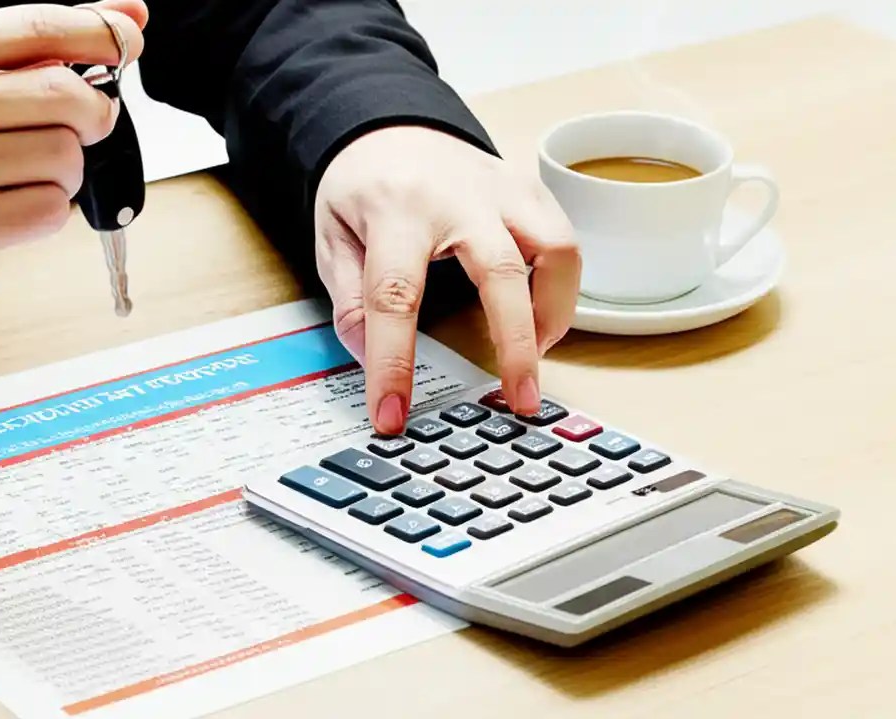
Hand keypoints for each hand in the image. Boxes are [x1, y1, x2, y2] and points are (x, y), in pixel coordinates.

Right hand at [0, 1, 148, 300]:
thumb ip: (42, 46)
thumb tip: (128, 16)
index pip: (35, 27)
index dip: (99, 33)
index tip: (129, 40)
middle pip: (62, 94)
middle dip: (93, 113)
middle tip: (80, 127)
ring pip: (63, 154)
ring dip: (67, 169)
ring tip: (26, 174)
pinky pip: (51, 208)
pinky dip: (51, 210)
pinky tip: (13, 206)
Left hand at [315, 126, 579, 433]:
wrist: (387, 126)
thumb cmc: (361, 188)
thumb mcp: (331, 239)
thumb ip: (349, 300)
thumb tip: (370, 361)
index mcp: (395, 210)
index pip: (394, 295)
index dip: (394, 362)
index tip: (393, 414)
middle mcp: (456, 196)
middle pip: (499, 271)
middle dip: (513, 344)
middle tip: (519, 400)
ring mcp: (501, 189)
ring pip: (555, 250)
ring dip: (552, 313)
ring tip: (532, 357)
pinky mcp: (529, 188)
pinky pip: (564, 241)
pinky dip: (562, 287)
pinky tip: (540, 317)